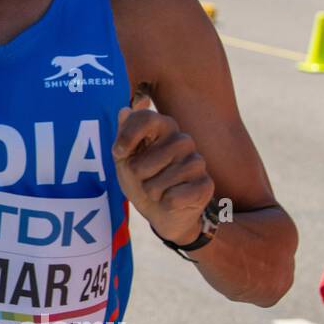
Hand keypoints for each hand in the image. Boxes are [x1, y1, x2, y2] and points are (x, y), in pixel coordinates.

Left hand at [112, 98, 213, 245]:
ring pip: (161, 180)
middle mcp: (183, 141)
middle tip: (145, 178)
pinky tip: (171, 200)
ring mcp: (197, 162)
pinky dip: (165, 203)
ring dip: (152, 191)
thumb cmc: (142, 180)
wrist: (159, 212)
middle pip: (151, 155)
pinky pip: (174, 197)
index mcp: (163, 128)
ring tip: (158, 190)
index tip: (117, 153)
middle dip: (140, 173)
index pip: (147, 117)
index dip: (128, 135)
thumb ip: (123, 135)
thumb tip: (125, 110)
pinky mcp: (205, 185)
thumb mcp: (125, 158)